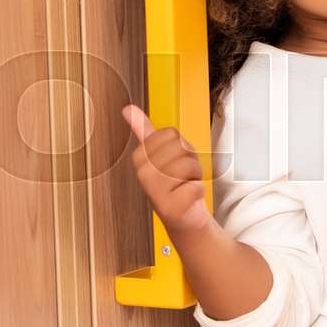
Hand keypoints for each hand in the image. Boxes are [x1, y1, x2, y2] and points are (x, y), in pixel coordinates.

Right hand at [120, 104, 214, 236]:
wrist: (183, 217)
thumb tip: (128, 109)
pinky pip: (196, 187)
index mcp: (139, 157)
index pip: (170, 133)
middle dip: (189, 160)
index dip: (180, 145)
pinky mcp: (170, 208)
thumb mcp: (159, 154)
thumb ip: (143, 130)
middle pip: (181, 148)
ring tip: (185, 186)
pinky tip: (187, 199)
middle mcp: (143, 173)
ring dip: (195, 176)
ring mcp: (155, 191)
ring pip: (189, 165)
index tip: (174, 160)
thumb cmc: (174, 184)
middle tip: (182, 176)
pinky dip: (198, 193)